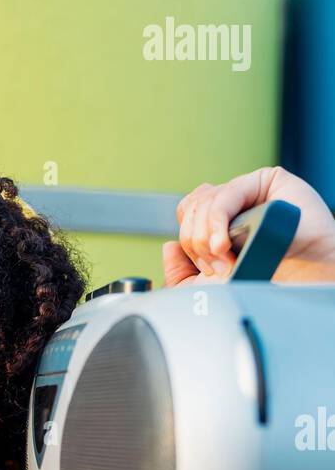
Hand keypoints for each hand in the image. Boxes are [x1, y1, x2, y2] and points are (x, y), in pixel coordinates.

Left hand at [162, 166, 334, 286]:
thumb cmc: (263, 282)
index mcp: (219, 219)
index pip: (187, 214)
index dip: (188, 242)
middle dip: (197, 244)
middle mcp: (233, 202)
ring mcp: (248, 190)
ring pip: (204, 201)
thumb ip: (180, 274)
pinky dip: (216, 222)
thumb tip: (168, 247)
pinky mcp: (265, 180)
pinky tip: (223, 243)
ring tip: (226, 259)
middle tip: (218, 268)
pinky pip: (226, 194)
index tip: (207, 270)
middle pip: (192, 208)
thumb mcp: (208, 288)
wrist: (301, 281)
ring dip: (207, 238)